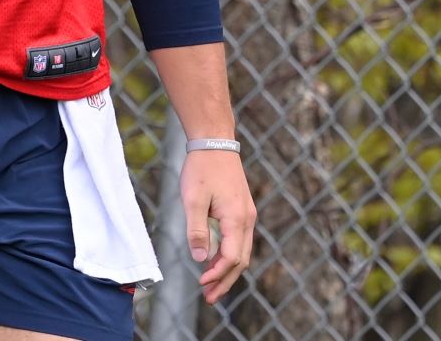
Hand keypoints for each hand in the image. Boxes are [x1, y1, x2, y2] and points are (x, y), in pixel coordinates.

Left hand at [180, 149, 254, 304]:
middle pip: (241, 260)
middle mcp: (247, 219)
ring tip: (210, 286)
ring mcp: (247, 214)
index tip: (200, 283)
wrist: (215, 142)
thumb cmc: (202, 168)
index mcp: (237, 218)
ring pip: (242, 251)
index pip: (231, 257)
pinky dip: (229, 255)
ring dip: (227, 270)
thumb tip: (201, 258)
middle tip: (209, 298)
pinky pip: (239, 240)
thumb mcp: (193, 199)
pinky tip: (214, 260)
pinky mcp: (242, 210)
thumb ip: (197, 230)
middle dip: (225, 281)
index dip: (217, 274)